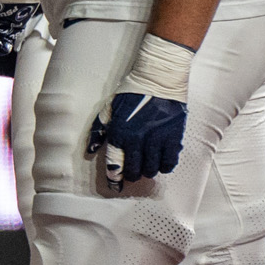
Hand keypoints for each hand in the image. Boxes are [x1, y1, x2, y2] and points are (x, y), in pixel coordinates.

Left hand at [88, 33, 192, 184]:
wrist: (159, 79)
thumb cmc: (131, 92)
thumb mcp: (109, 108)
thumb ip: (99, 130)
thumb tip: (90, 149)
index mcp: (120, 131)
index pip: (115, 162)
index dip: (114, 177)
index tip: (114, 186)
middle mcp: (138, 138)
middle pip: (134, 169)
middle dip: (131, 175)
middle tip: (131, 174)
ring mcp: (158, 139)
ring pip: (152, 168)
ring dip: (147, 171)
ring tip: (145, 167)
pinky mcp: (174, 137)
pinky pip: (170, 162)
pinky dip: (165, 166)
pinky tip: (161, 163)